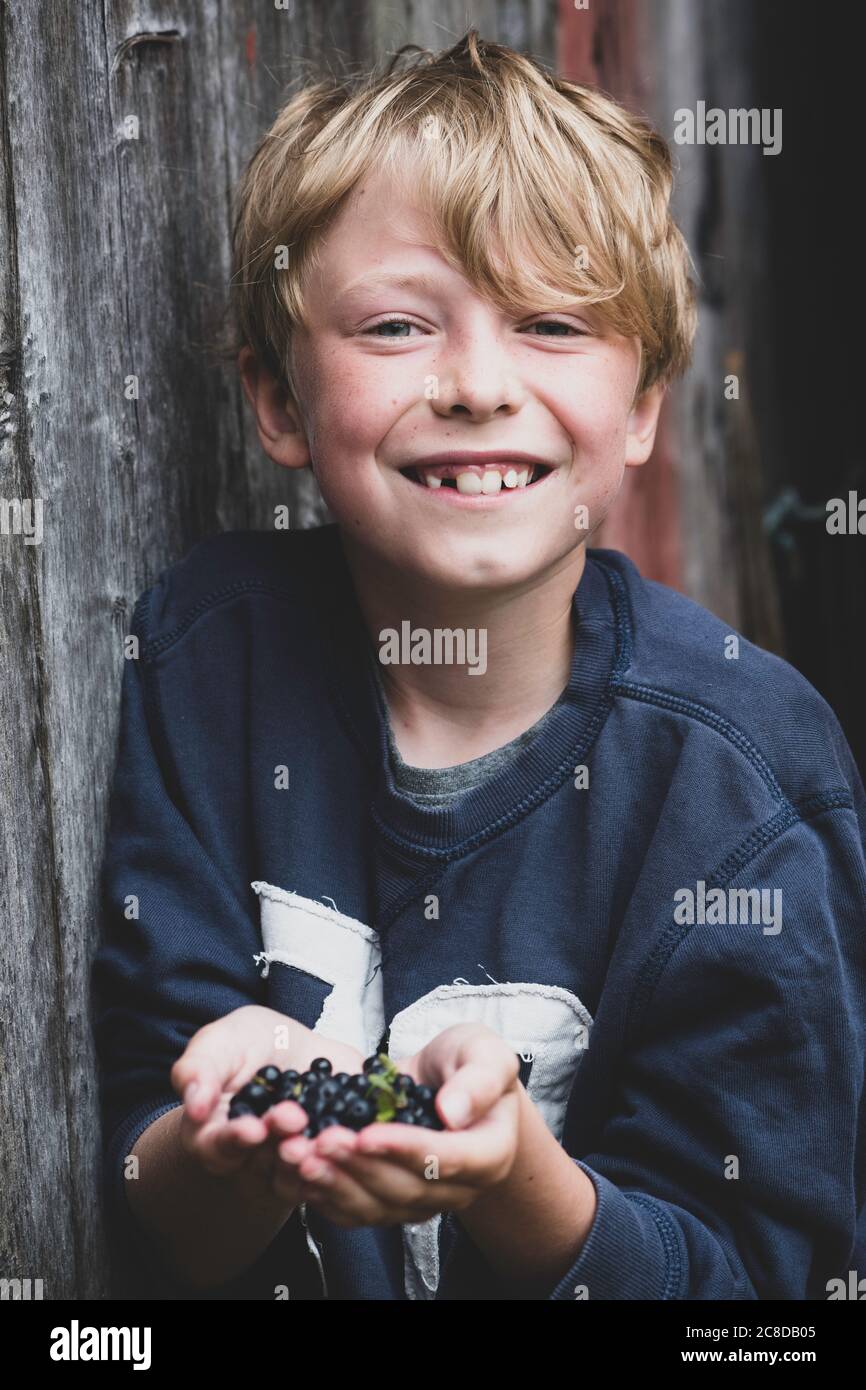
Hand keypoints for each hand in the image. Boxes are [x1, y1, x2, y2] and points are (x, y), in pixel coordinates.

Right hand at [170, 1004, 362, 1209]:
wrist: (291, 1046)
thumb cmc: (245, 1046)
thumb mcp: (218, 1044)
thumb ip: (199, 1070)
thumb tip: (195, 1104)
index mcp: (214, 1137)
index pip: (218, 1148)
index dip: (234, 1140)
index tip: (252, 1128)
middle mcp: (250, 1160)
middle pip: (262, 1163)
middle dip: (279, 1141)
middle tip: (293, 1118)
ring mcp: (290, 1165)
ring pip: (298, 1175)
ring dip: (311, 1157)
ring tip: (322, 1136)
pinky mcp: (328, 1159)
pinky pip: (336, 1168)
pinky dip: (346, 1155)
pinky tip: (354, 1138)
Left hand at [291, 1023, 520, 1227]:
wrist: (446, 1082)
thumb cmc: (468, 1062)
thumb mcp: (484, 1052)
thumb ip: (479, 1078)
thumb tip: (453, 1113)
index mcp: (490, 1154)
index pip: (448, 1161)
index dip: (406, 1150)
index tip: (367, 1133)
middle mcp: (458, 1189)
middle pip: (407, 1191)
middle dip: (360, 1166)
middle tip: (322, 1140)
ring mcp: (422, 1202)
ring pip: (377, 1208)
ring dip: (336, 1184)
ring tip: (301, 1156)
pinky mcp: (389, 1204)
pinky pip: (356, 1212)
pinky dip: (325, 1195)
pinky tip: (298, 1171)